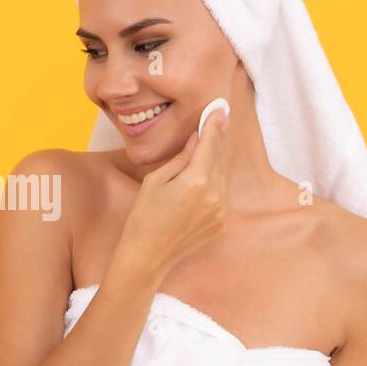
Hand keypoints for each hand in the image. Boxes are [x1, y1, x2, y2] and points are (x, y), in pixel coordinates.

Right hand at [114, 109, 230, 281]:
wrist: (147, 257)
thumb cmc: (144, 217)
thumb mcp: (156, 181)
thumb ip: (181, 158)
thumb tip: (197, 139)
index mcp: (197, 181)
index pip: (210, 144)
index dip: (215, 125)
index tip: (220, 108)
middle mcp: (215, 196)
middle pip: (219, 159)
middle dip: (217, 140)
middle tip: (219, 118)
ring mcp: (221, 212)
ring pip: (222, 177)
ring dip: (215, 162)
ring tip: (208, 147)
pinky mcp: (222, 224)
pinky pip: (221, 195)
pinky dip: (215, 183)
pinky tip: (202, 179)